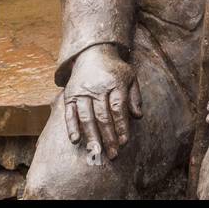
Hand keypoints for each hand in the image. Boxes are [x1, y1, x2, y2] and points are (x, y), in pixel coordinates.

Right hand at [63, 44, 141, 160]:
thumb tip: (138, 117)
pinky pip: (69, 113)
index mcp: (115, 83)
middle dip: (108, 137)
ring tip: (96, 152)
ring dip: (91, 136)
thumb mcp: (130, 77)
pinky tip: (76, 140)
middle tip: (112, 154)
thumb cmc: (115, 70)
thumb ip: (134, 97)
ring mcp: (82, 92)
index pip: (118, 108)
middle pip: (103, 116)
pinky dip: (72, 127)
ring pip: (86, 117)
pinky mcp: (69, 95)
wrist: (92, 53)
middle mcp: (97, 87)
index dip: (121, 126)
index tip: (124, 142)